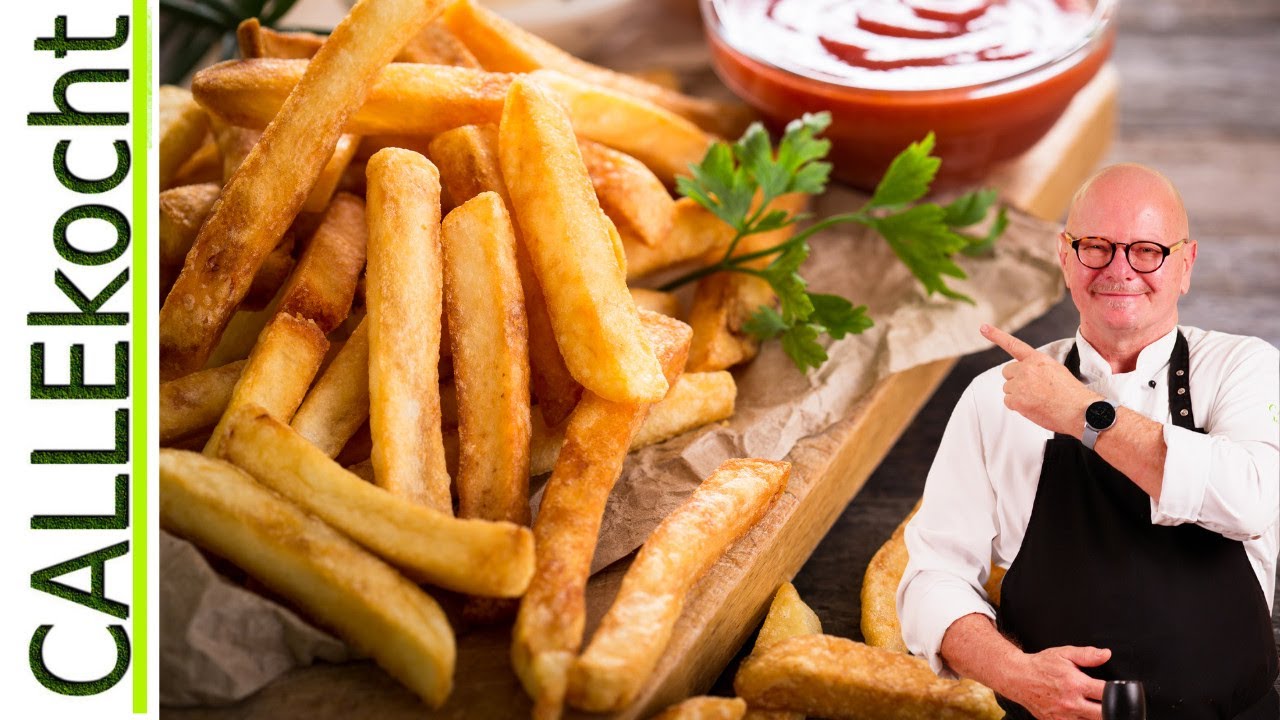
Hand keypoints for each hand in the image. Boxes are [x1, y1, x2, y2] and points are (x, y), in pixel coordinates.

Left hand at [981, 324, 1100, 436]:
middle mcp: (1026, 369)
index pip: (1014, 345)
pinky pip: (1008, 402)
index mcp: (1038, 359)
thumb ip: (1037, 368)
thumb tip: (1024, 376)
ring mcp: (1020, 384)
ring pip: (1007, 388)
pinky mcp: (1016, 400)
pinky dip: (1017, 406)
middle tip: (1033, 389)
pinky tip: (1033, 407)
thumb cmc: (1072, 394)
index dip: (996, 335)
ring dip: (1018, 394)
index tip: (983, 327)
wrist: (1079, 411)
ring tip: (1038, 399)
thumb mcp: (1056, 370)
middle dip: (1016, 380)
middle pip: (1008, 372)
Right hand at [1004, 645, 1110, 719]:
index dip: (1116, 692)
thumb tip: (1106, 654)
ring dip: (1094, 715)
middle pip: (1103, 714)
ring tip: (1092, 707)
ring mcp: (1063, 716)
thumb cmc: (1040, 665)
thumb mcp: (1064, 654)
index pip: (1106, 693)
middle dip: (1110, 708)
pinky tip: (1080, 712)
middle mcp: (1071, 703)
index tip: (1117, 690)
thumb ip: (1087, 655)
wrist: (1017, 677)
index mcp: (1075, 684)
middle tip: (1107, 702)